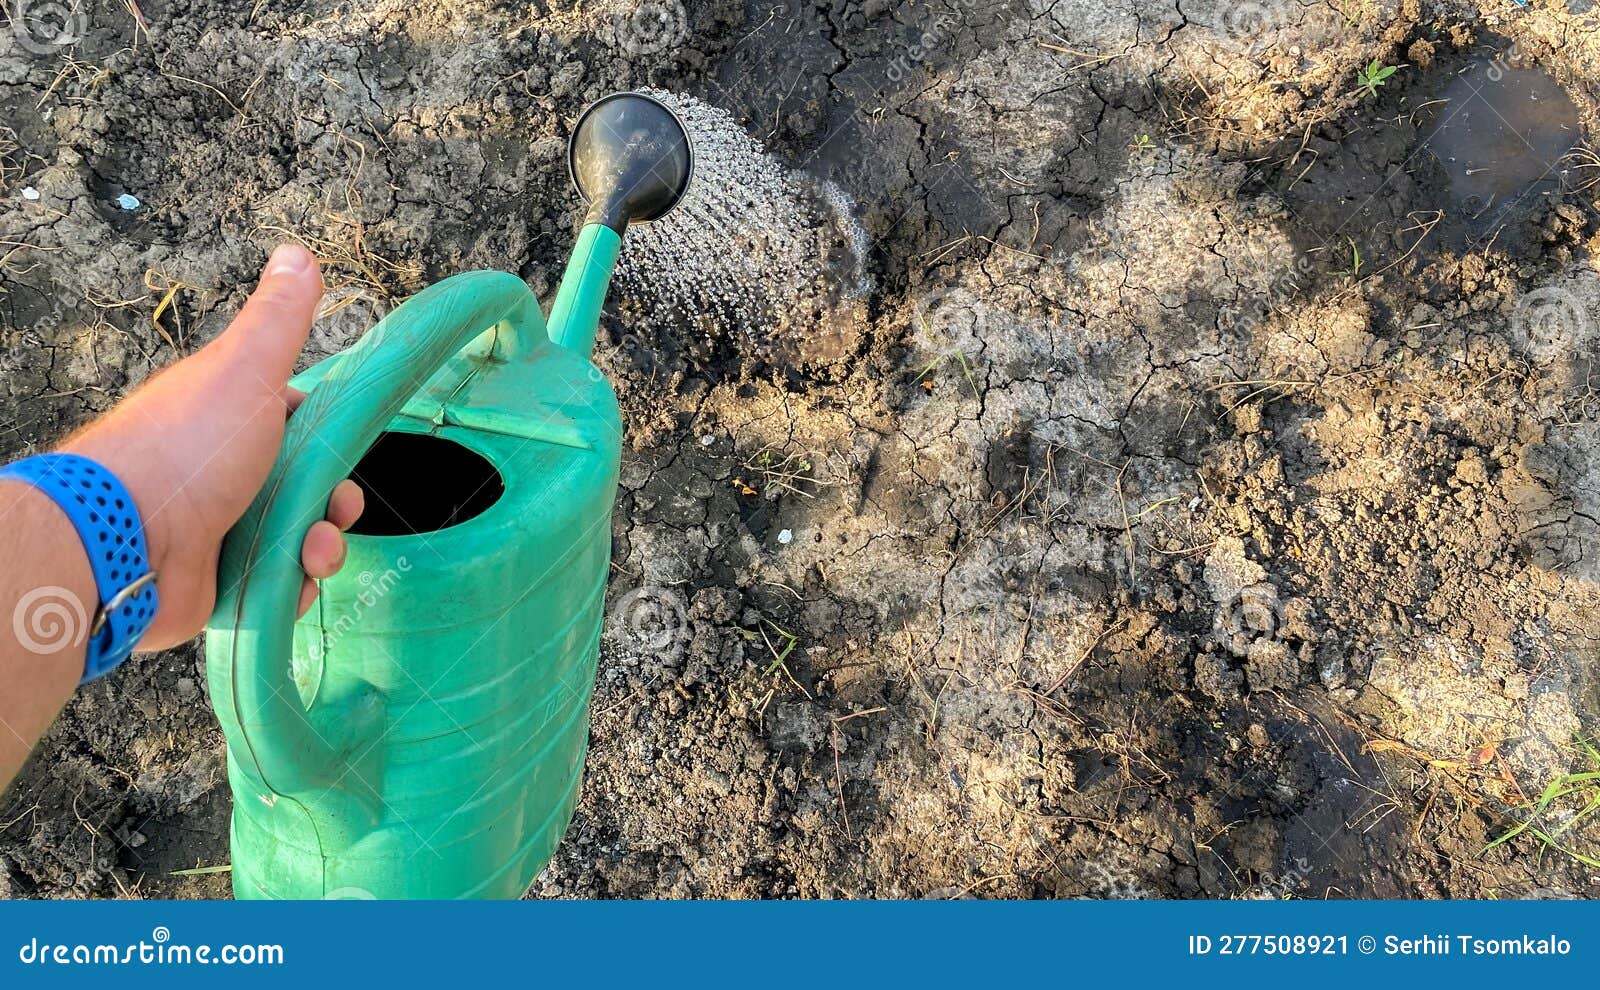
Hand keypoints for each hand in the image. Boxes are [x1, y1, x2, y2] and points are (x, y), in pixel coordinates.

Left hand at [60, 245, 362, 650]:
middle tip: (334, 511)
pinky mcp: (216, 583)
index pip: (295, 427)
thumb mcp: (245, 368)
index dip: (327, 440)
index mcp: (228, 420)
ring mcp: (218, 531)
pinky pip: (275, 587)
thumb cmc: (188, 448)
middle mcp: (222, 473)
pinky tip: (291, 581)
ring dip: (320, 549)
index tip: (341, 451)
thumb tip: (299, 253)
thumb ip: (279, 318)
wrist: (127, 540)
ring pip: (296, 540)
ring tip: (311, 554)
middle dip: (333, 503)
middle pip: (305, 488)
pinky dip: (292, 586)